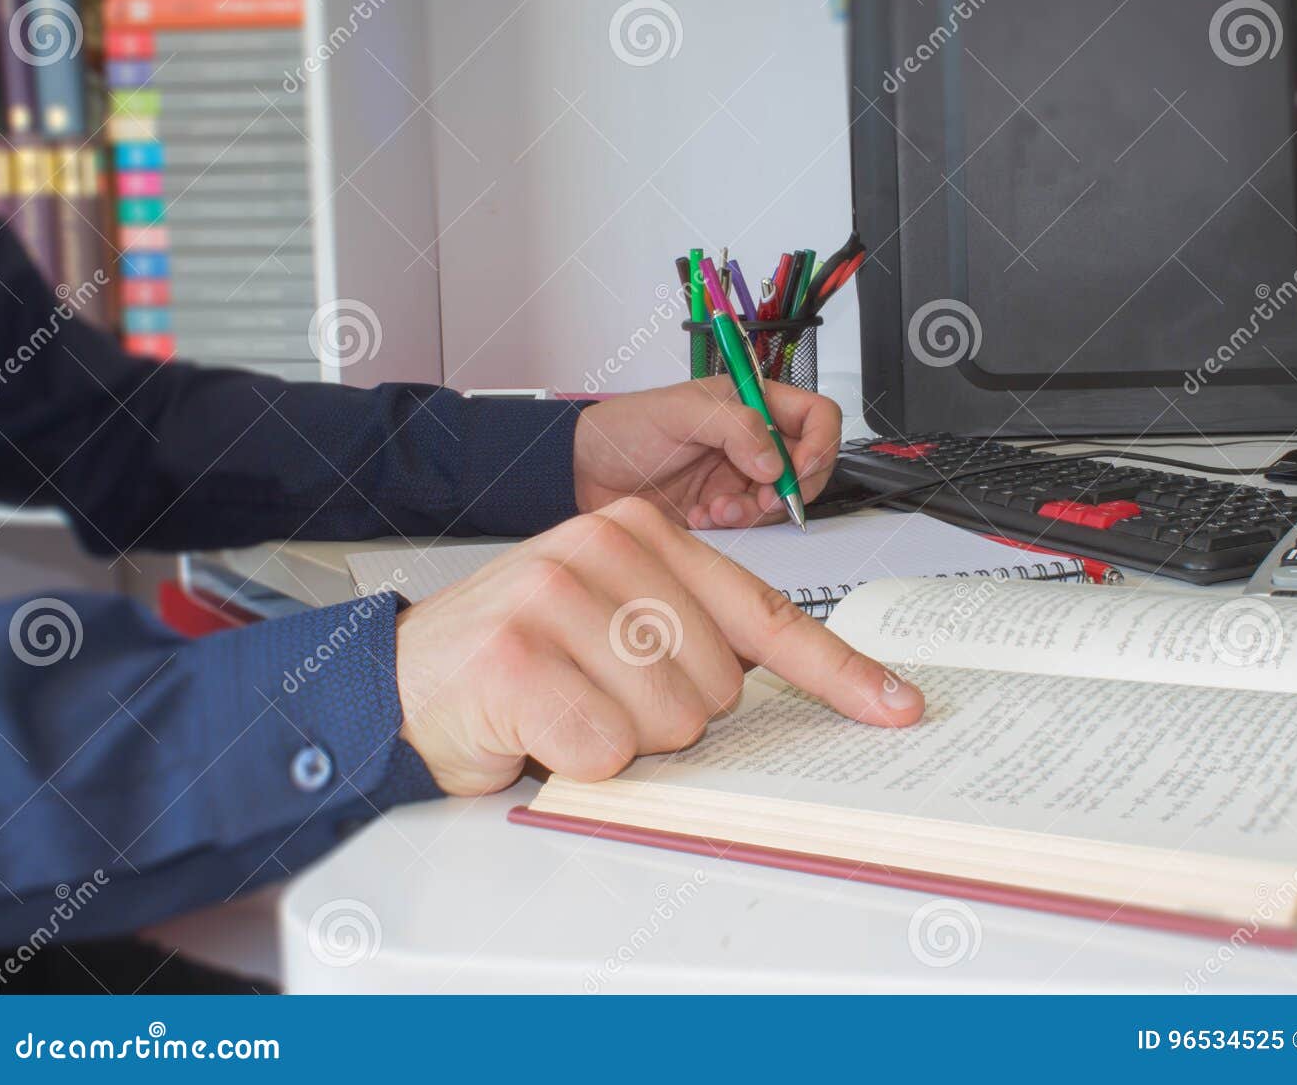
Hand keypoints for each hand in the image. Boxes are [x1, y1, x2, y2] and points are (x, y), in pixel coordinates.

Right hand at [393, 497, 923, 795]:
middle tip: (598, 695)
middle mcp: (604, 546)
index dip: (837, 672)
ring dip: (620, 742)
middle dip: (667, 719)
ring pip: (667, 723)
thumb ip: (694, 638)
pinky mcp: (517, 656)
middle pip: (718, 687)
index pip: (765, 613)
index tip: (894, 706)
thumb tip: (788, 693)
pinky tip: (533, 728)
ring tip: (563, 707)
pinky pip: (604, 751)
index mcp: (643, 531)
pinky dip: (576, 765)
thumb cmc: (521, 656)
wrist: (402, 677)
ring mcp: (557, 595)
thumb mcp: (617, 624)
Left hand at [572, 376, 839, 528]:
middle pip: (808, 466)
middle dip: (788, 489)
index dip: (820, 444)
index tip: (796, 470)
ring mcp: (739, 476)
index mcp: (752, 402)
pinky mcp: (723, 508)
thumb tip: (774, 461)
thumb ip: (733, 427)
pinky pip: (750, 525)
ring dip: (753, 512)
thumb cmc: (625, 428)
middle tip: (759, 500)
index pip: (816, 416)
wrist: (584, 472)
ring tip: (715, 509)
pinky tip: (699, 517)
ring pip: (780, 501)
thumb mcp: (679, 412)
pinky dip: (731, 526)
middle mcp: (753, 439)